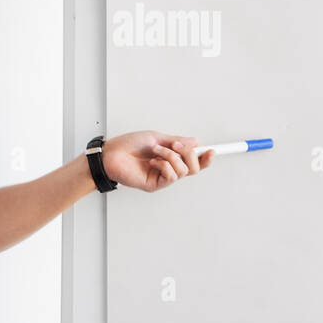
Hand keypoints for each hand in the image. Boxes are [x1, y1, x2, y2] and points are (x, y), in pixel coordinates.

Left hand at [100, 131, 214, 192]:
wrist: (111, 154)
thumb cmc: (128, 145)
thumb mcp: (155, 137)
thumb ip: (176, 141)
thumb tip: (195, 141)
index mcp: (169, 157)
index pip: (193, 161)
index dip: (205, 158)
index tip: (212, 150)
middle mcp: (167, 168)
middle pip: (194, 168)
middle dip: (188, 153)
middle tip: (175, 145)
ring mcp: (161, 177)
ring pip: (183, 171)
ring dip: (171, 156)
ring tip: (156, 151)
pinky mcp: (155, 185)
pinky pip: (172, 176)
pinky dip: (165, 164)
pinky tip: (152, 161)